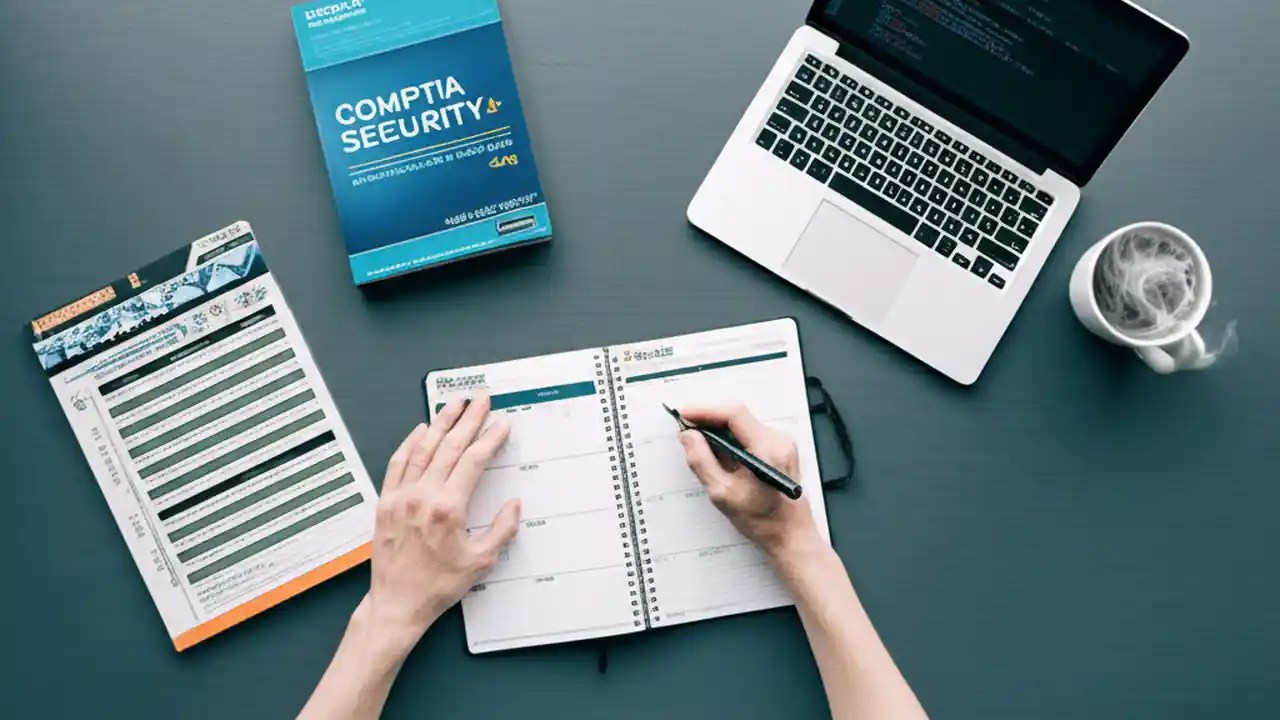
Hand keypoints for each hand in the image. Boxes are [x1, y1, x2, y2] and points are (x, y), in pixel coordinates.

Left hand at [360, 395, 520, 653]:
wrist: (397, 603)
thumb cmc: (438, 586)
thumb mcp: (481, 562)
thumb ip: (501, 530)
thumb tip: (514, 505)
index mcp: (448, 509)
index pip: (473, 462)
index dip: (490, 439)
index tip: (501, 424)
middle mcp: (423, 497)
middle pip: (449, 447)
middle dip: (468, 420)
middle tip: (480, 400)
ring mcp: (401, 497)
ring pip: (423, 449)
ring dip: (440, 423)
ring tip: (453, 404)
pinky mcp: (385, 503)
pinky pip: (397, 464)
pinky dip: (410, 444)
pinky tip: (420, 430)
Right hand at [678, 405, 820, 560]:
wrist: (790, 534)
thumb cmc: (761, 520)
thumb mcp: (722, 493)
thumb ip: (701, 461)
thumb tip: (688, 436)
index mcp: (768, 449)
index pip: (734, 415)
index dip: (705, 411)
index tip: (683, 415)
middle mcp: (779, 440)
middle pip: (738, 416)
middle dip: (709, 419)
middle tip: (685, 427)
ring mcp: (781, 443)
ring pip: (743, 424)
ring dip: (718, 428)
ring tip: (696, 439)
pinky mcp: (779, 449)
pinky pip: (749, 434)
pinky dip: (730, 437)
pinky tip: (716, 449)